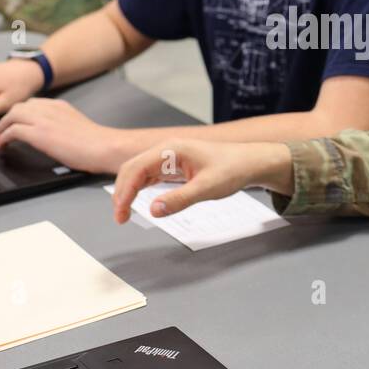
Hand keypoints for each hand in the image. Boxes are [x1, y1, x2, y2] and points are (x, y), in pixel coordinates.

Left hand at [0, 98, 125, 172]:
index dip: (19, 114)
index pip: (32, 104)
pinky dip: (4, 137)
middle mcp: (50, 109)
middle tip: (2, 133)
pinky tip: (4, 146)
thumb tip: (55, 137)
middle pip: (18, 107)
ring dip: (1, 128)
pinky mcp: (39, 133)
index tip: (15, 124)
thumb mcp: (77, 128)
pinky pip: (12, 130)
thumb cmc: (98, 144)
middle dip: (6, 119)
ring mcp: (44, 120)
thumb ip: (63, 126)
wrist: (105, 147)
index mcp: (60, 106)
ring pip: (11, 115)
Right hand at [112, 140, 292, 223]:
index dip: (124, 191)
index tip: (121, 213)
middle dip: (121, 192)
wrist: (249, 162)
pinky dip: (138, 189)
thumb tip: (153, 211)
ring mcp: (168, 157)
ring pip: (138, 172)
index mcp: (171, 150)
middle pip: (132, 169)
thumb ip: (180, 200)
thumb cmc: (232, 170)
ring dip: (128, 191)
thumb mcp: (207, 189)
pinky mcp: (172, 165)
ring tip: (124, 214)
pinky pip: (148, 176)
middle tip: (120, 218)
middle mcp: (165, 150)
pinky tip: (136, 202)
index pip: (136, 169)